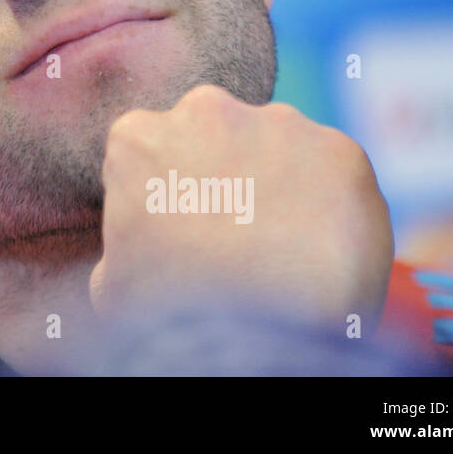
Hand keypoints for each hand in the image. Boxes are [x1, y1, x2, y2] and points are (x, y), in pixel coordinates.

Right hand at [88, 84, 393, 336]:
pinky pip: (334, 174)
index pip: (148, 155)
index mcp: (137, 137)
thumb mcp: (112, 282)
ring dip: (279, 184)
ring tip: (283, 251)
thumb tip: (142, 246)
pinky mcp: (341, 151)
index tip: (179, 232)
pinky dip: (331, 206)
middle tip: (233, 241)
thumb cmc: (171, 316)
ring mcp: (278, 124)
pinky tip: (320, 251)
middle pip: (215, 138)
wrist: (255, 344)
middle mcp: (205, 110)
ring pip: (278, 149)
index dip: (164, 196)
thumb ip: (125, 239)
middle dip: (224, 175)